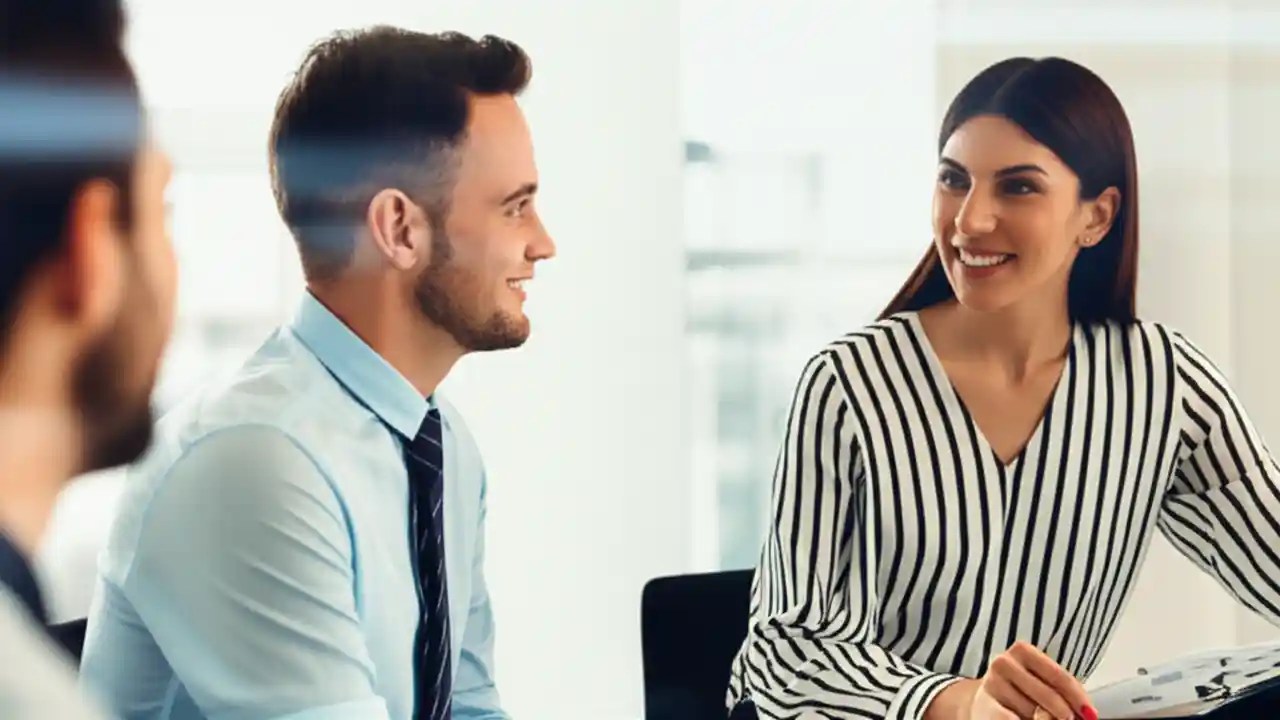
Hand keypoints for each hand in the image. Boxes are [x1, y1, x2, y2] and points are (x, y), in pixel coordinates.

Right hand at [969, 642, 1096, 719]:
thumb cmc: (1020, 692)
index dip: (1078, 697)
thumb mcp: (1041, 683)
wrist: (985, 703)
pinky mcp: (984, 706)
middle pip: (1048, 696)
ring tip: (1036, 717)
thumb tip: (1086, 714)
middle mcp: (1003, 663)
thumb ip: (1061, 692)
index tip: (1091, 714)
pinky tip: (1022, 719)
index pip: (1058, 676)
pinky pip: (1011, 719)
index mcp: (1022, 651)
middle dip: (1065, 714)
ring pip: (1033, 713)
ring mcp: (992, 685)